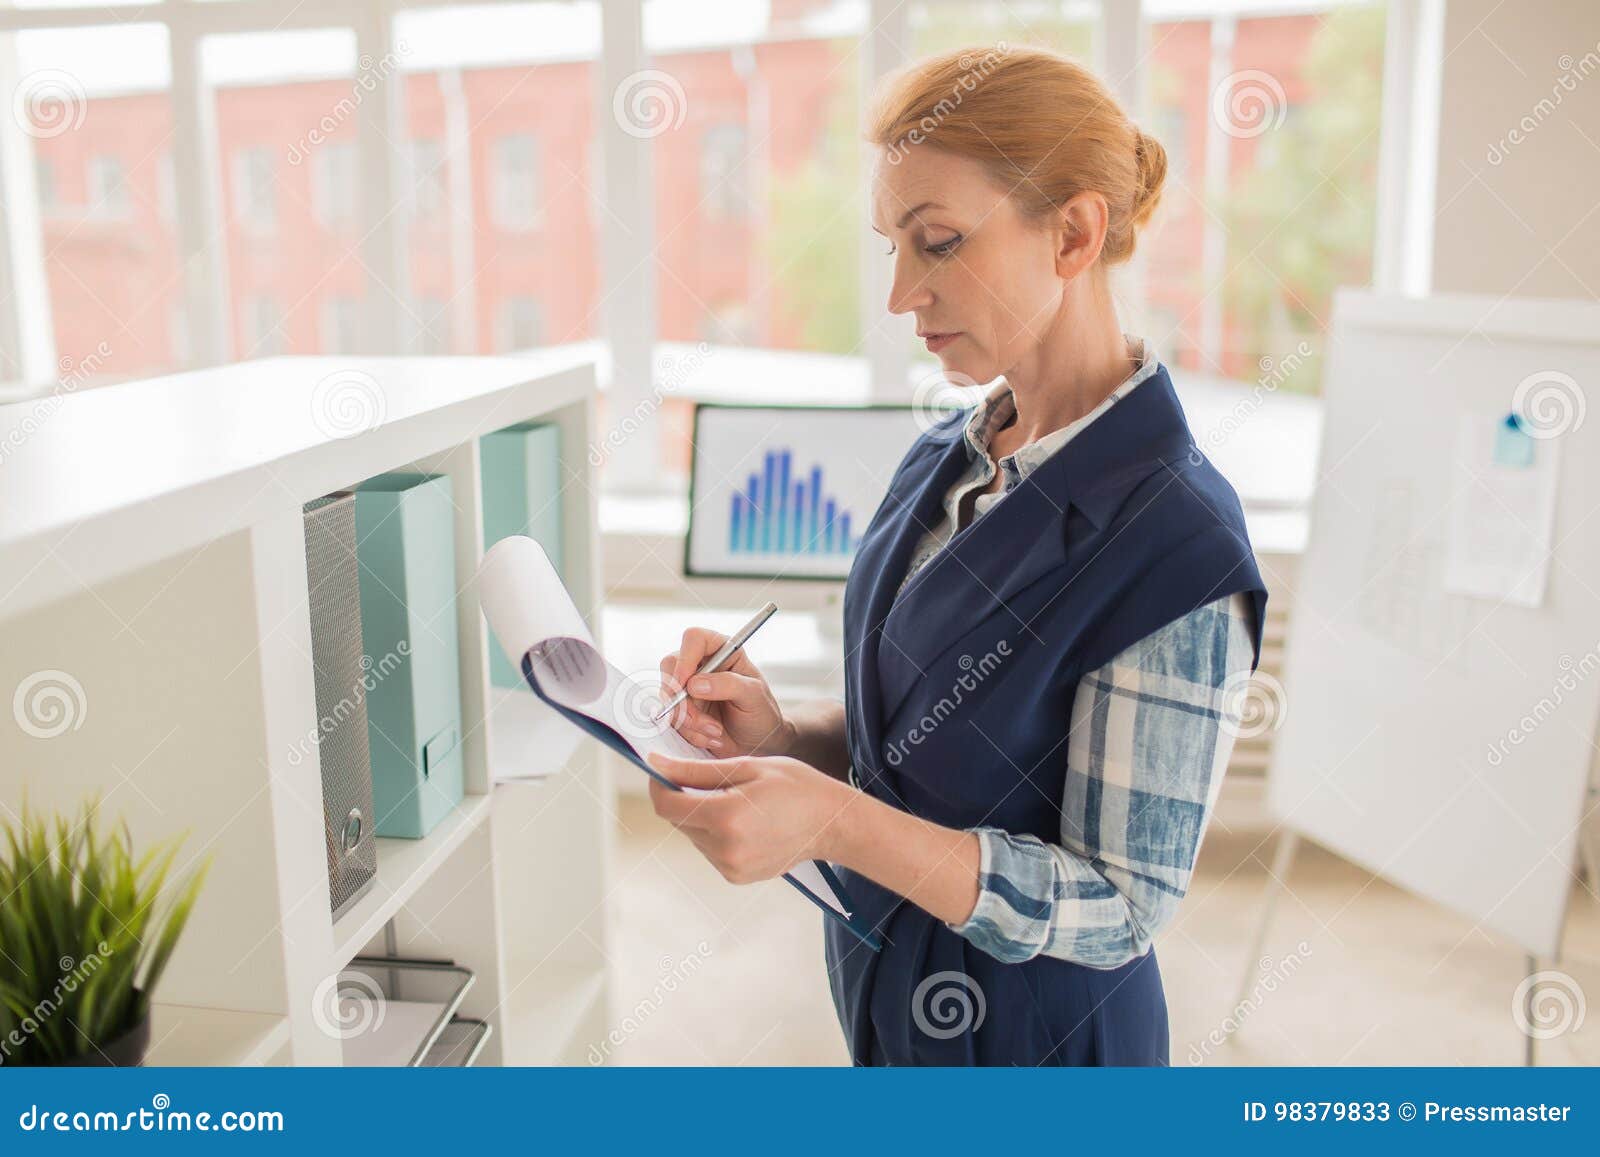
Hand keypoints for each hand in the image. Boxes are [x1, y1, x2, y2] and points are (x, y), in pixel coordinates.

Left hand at [645, 752, 850, 883]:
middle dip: (684, 798)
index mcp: (725, 817)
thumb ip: (696, 770)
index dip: (659, 785)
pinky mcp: (736, 877)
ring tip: (736, 802)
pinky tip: (743, 822)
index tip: (663, 770)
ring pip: (692, 835)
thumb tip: (656, 765)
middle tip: (711, 781)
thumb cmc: (795, 786)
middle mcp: (723, 848)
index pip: (666, 805)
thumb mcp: (747, 767)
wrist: (832, 823)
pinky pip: (709, 850)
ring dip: (700, 816)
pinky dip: (715, 833)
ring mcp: (730, 867)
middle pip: (678, 820)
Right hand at [658, 628, 791, 757]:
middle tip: (700, 719)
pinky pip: (671, 717)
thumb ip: (728, 685)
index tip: (687, 684)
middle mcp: (701, 665)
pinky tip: (710, 737)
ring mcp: (688, 687)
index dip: (685, 658)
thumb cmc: (761, 714)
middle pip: (670, 666)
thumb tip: (695, 684)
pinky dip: (688, 732)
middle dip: (681, 698)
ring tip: (715, 731)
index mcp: (722, 651)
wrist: (757, 744)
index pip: (694, 638)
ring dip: (688, 720)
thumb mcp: (754, 696)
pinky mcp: (682, 709)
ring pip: (667, 696)